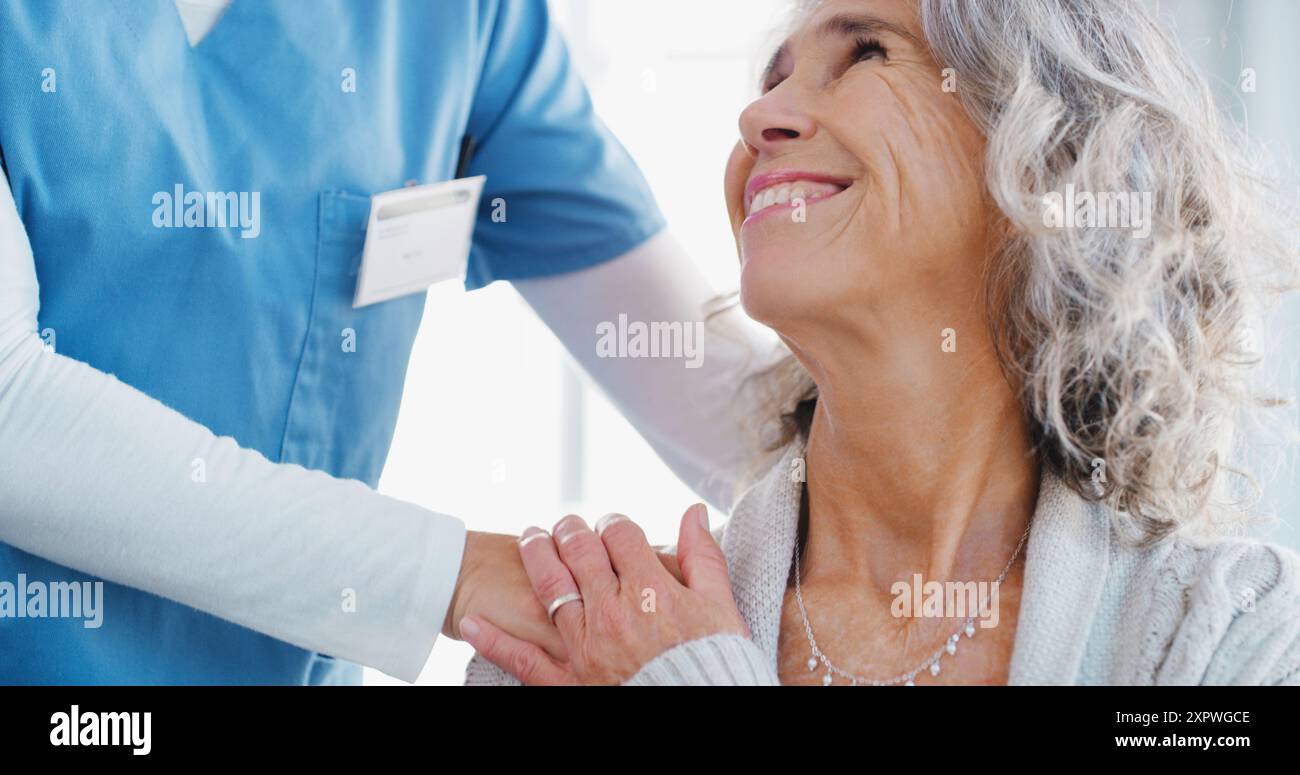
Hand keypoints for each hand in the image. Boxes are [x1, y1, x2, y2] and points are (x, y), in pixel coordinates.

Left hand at [460, 504, 746, 684]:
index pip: (621, 535)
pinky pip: (523, 660)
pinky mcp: (568, 683)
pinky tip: (469, 623)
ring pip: (550, 587)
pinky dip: (493, 640)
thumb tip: (694, 513)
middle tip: (566, 524)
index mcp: (650, 589)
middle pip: (580, 551)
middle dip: (571, 529)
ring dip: (536, 556)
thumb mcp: (721, 608)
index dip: (615, 523)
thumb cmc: (715, 664)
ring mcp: (585, 646)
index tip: (614, 525)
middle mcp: (612, 611)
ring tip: (529, 537)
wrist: (705, 709)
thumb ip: (704, 557)